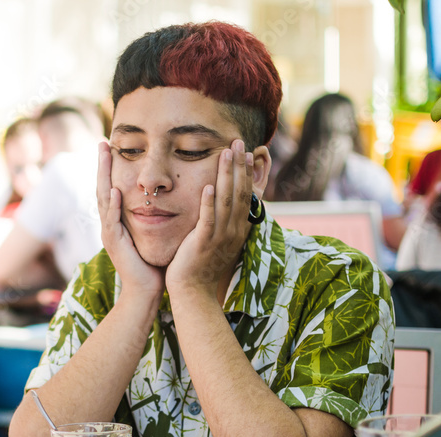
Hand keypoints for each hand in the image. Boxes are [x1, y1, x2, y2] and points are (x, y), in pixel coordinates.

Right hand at [96, 142, 163, 301]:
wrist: (147, 293)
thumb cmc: (154, 264)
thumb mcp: (153, 234)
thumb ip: (155, 216)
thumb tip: (169, 197)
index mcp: (119, 221)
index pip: (113, 188)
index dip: (112, 168)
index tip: (114, 146)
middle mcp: (110, 225)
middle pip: (103, 188)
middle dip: (102, 166)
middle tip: (103, 143)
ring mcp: (109, 234)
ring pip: (103, 200)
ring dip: (103, 177)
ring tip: (104, 157)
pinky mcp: (114, 245)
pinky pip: (112, 221)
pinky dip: (112, 206)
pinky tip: (114, 190)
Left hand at [166, 140, 252, 303]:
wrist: (194, 292)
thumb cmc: (201, 266)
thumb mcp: (217, 240)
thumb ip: (221, 220)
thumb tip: (222, 200)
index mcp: (238, 229)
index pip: (246, 194)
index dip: (246, 172)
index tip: (246, 151)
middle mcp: (233, 231)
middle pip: (240, 192)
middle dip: (239, 165)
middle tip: (238, 141)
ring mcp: (220, 237)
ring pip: (227, 200)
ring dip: (227, 175)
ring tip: (226, 152)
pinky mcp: (203, 244)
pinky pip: (209, 219)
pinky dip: (210, 202)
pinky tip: (209, 185)